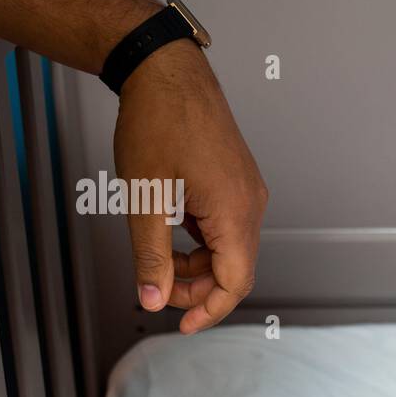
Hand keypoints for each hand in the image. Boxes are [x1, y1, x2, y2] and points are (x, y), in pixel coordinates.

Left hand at [114, 39, 268, 333]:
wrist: (166, 70)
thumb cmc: (158, 121)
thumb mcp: (144, 197)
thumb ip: (152, 256)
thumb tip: (155, 298)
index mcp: (234, 212)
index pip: (235, 282)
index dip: (209, 311)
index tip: (181, 325)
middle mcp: (251, 204)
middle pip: (236, 269)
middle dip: (199, 288)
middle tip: (159, 289)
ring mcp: (248, 191)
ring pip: (231, 249)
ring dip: (199, 265)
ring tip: (161, 258)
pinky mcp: (238, 181)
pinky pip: (228, 226)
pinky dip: (203, 241)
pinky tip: (173, 229)